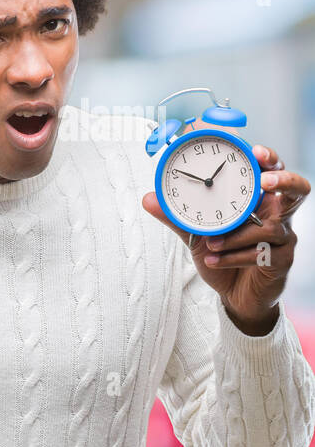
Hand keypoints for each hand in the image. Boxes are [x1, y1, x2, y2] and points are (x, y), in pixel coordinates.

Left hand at [143, 144, 308, 334]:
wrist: (232, 294)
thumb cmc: (221, 255)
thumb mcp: (195, 234)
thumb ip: (175, 216)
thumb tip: (148, 198)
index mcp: (258, 201)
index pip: (271, 172)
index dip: (269, 158)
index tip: (254, 151)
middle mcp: (276, 214)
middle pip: (298, 189)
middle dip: (284, 180)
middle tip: (265, 181)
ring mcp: (283, 238)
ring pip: (270, 227)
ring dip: (236, 236)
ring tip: (210, 244)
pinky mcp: (281, 261)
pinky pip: (261, 254)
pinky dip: (233, 257)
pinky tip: (213, 261)